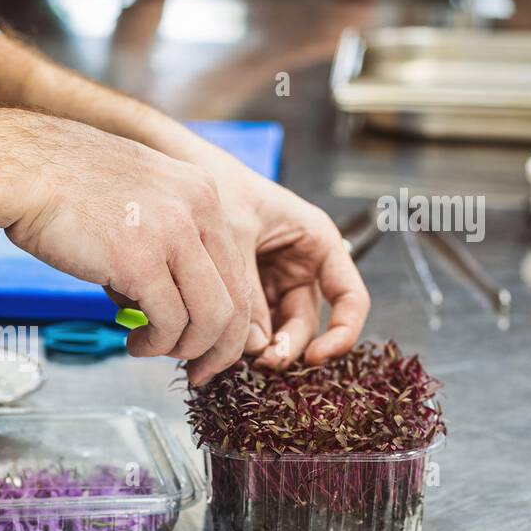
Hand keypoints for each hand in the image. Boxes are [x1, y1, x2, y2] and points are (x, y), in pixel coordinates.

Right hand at [6, 118, 252, 365]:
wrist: (25, 170)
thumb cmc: (66, 185)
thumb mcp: (137, 198)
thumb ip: (161, 241)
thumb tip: (158, 301)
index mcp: (202, 193)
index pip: (236, 270)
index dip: (228, 318)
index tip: (209, 344)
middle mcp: (198, 210)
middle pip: (235, 299)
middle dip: (220, 347)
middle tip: (199, 370)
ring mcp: (173, 235)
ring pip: (211, 317)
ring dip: (184, 349)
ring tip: (150, 349)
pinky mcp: (140, 261)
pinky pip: (169, 322)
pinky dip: (155, 343)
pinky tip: (134, 342)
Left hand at [175, 141, 370, 383]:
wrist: (180, 166)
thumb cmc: (216, 181)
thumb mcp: (235, 234)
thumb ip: (246, 289)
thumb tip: (256, 348)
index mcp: (316, 241)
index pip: (349, 297)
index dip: (342, 333)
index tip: (317, 357)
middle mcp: (301, 265)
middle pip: (306, 323)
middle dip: (286, 348)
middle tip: (259, 364)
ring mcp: (273, 280)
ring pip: (275, 330)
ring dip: (259, 349)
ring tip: (228, 358)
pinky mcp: (246, 290)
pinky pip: (250, 323)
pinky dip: (238, 338)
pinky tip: (216, 347)